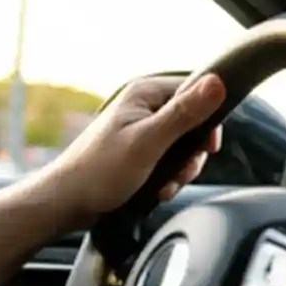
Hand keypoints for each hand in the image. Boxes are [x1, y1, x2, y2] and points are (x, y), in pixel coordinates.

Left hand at [42, 74, 225, 227]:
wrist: (67, 202)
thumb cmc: (100, 172)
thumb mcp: (148, 142)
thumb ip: (184, 114)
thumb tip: (217, 83)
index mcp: (145, 93)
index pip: (195, 91)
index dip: (208, 119)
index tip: (206, 147)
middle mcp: (143, 106)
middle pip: (193, 122)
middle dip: (192, 153)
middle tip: (180, 172)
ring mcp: (141, 129)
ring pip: (183, 145)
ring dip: (180, 170)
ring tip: (164, 185)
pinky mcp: (138, 150)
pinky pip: (169, 159)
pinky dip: (168, 177)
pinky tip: (157, 189)